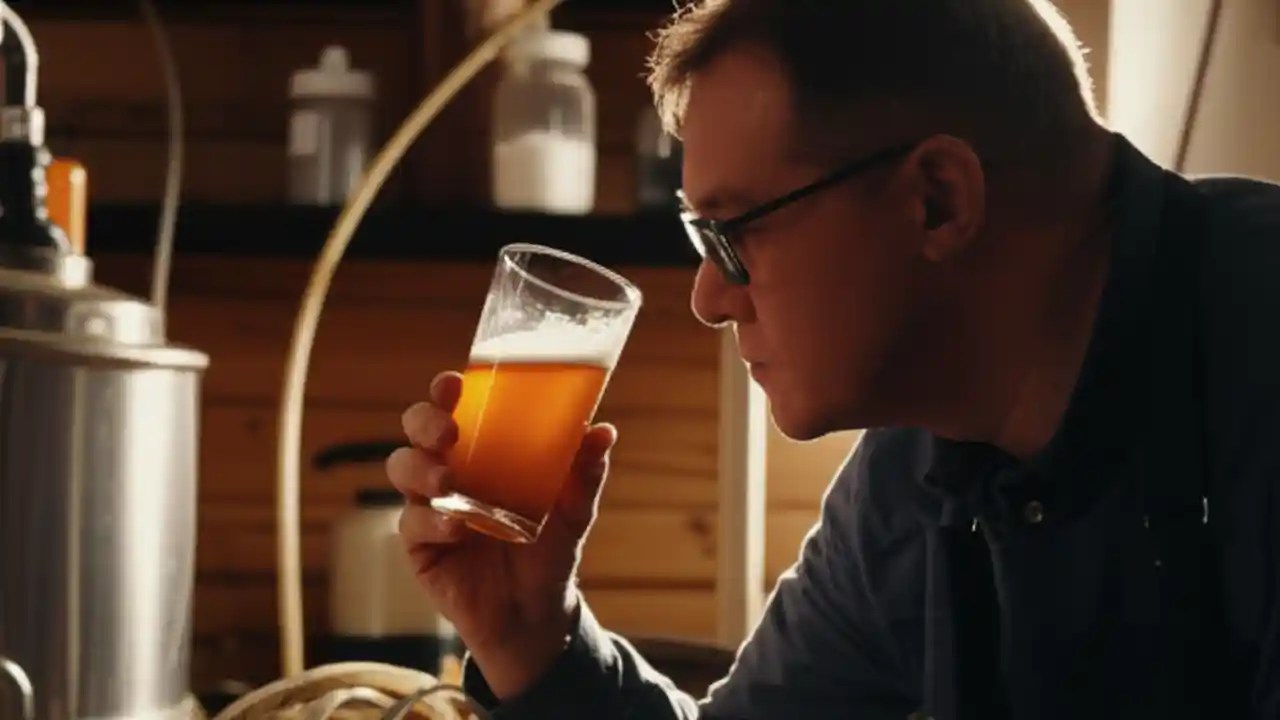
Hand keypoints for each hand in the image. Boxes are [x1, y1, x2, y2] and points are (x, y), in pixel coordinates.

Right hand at [386, 371, 616, 698]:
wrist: (534, 614)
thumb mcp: (574, 512)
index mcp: (482, 451)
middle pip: (417, 430)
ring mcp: (429, 506)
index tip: (454, 384)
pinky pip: (411, 523)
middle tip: (448, 434)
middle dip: (425, 422)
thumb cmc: (550, 551)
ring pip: (402, 468)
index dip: (447, 390)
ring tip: (448, 483)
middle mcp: (450, 470)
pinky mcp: (420, 544)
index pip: (455, 407)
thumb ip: (584, 474)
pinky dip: (432, 521)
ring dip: (420, 468)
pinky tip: (456, 528)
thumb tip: (604, 431)